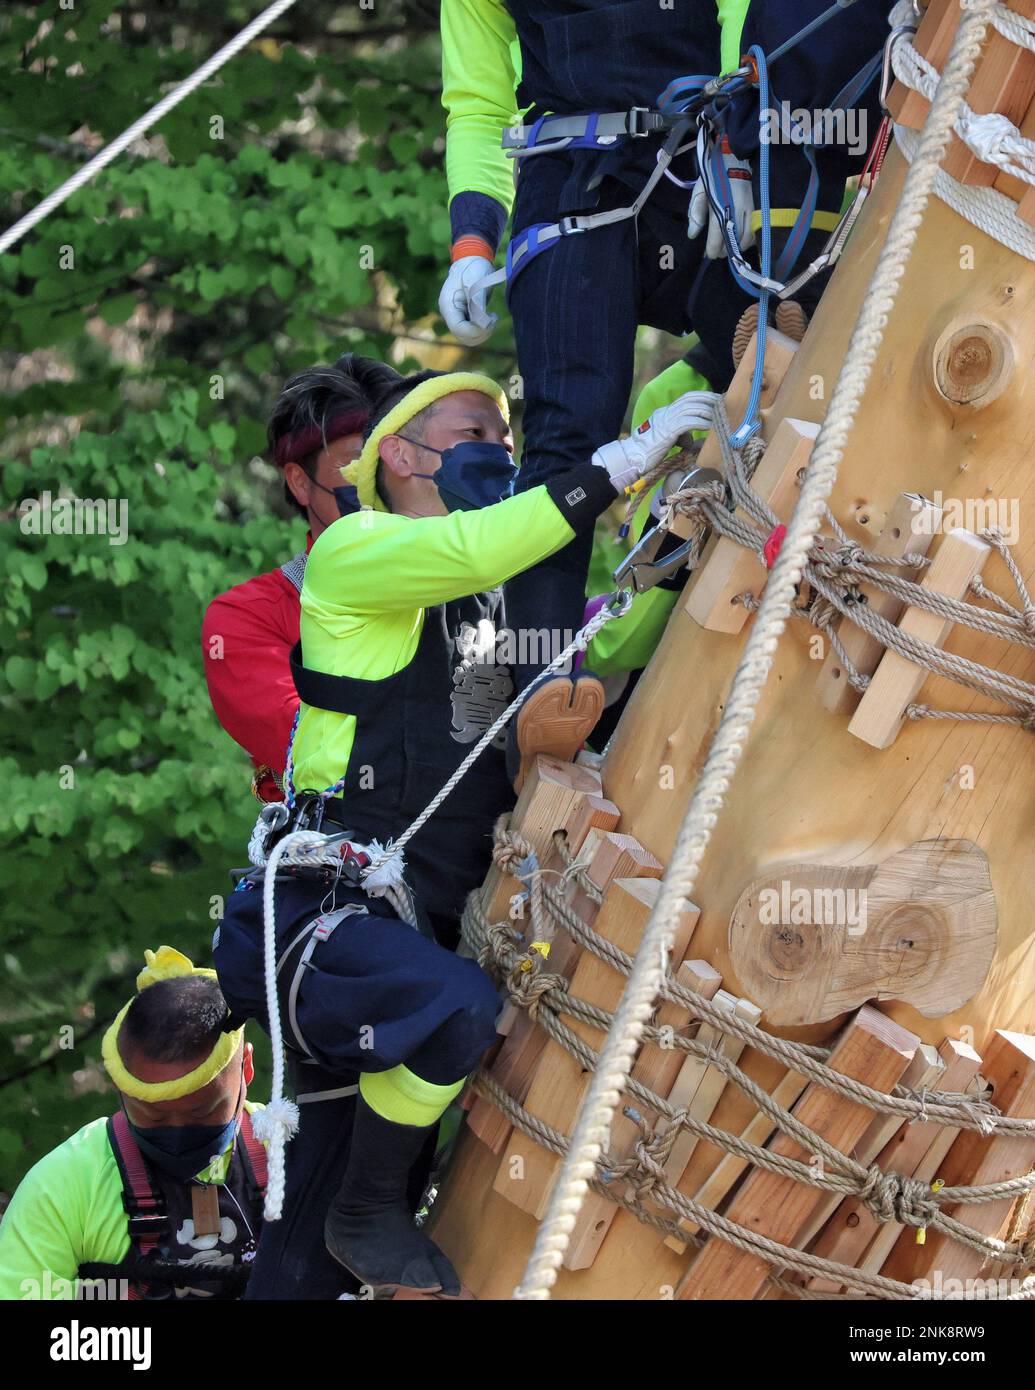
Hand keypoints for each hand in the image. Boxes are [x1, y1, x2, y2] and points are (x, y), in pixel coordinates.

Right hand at [438, 256, 497, 344]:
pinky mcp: (464, 317)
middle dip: (480, 333)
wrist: (472, 259)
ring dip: (483, 333)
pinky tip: (490, 317)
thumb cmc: (473, 268)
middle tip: (494, 319)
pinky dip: (483, 329)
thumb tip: (481, 324)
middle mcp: (450, 314)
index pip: (459, 329)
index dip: (476, 330)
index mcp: (448, 305)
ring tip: (493, 318)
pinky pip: (473, 332)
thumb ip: (477, 305)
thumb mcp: (476, 283)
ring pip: (468, 337)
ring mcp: (456, 316)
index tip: (491, 321)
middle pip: (463, 337)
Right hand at [591, 392, 718, 492]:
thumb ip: (678, 436)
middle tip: (724, 402)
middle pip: (691, 399)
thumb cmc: (647, 454)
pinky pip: (688, 422)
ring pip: (691, 408)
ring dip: (708, 410)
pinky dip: (701, 422)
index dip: (703, 396)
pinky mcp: (666, 431)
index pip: (687, 398)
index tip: (717, 398)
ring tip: (721, 413)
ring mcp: (665, 420)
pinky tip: (711, 425)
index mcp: (665, 413)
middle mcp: (665, 413)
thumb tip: (689, 440)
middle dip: (709, 399)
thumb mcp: (666, 441)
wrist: (631, 459)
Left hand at [688, 140, 754, 259]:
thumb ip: (695, 212)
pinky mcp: (761, 208)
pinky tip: (741, 238)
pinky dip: (749, 239)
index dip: (712, 249)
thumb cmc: (716, 173)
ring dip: (738, 247)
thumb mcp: (701, 189)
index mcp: (721, 206)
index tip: (709, 254)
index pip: (717, 237)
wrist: (738, 155)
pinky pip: (757, 231)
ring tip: (729, 247)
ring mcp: (752, 210)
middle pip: (733, 242)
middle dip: (725, 251)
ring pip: (747, 239)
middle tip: (718, 252)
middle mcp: (738, 211)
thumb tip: (693, 234)